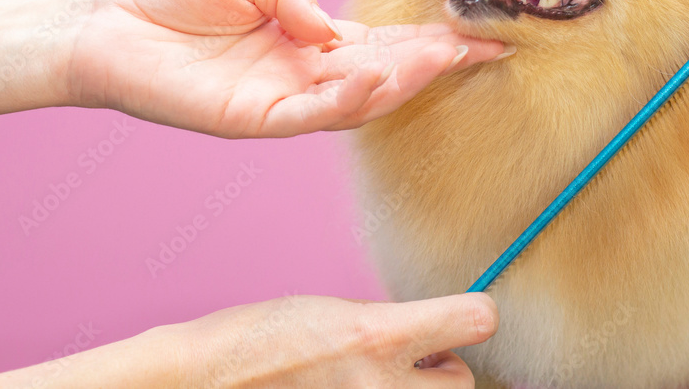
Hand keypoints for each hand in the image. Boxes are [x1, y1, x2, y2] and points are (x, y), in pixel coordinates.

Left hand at [64, 0, 508, 136]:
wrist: (103, 19)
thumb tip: (328, 24)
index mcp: (305, 38)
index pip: (381, 43)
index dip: (429, 40)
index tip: (478, 32)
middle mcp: (302, 72)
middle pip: (381, 74)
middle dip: (432, 63)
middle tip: (480, 46)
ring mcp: (279, 99)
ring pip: (355, 101)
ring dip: (398, 79)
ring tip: (438, 55)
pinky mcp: (250, 118)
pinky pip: (308, 115)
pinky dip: (343, 99)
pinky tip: (372, 78)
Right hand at [167, 293, 498, 386]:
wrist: (210, 380)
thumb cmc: (264, 337)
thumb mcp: (336, 308)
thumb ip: (393, 320)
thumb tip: (436, 329)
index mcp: (379, 335)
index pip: (478, 320)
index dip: (473, 313)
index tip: (464, 314)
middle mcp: (381, 385)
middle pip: (463, 381)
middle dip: (441, 368)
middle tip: (408, 359)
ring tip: (377, 380)